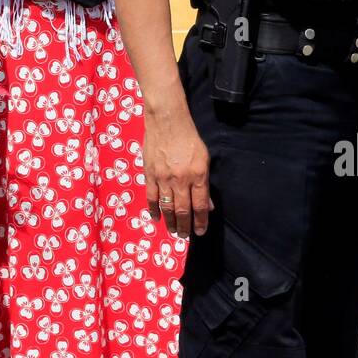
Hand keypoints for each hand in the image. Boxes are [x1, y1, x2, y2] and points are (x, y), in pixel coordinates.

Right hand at [143, 103, 211, 237]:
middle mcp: (181, 179)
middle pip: (183, 210)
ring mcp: (163, 177)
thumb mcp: (204, 159)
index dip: (200, 222)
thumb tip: (208, 205)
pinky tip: (156, 218)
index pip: (200, 205)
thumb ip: (205, 183)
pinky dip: (153, 210)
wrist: (167, 120)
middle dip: (184, 226)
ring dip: (170, 222)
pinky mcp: (149, 174)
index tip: (200, 232)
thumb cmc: (189, 138)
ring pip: (166, 207)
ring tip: (173, 231)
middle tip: (184, 236)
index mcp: (197, 174)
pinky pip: (151, 197)